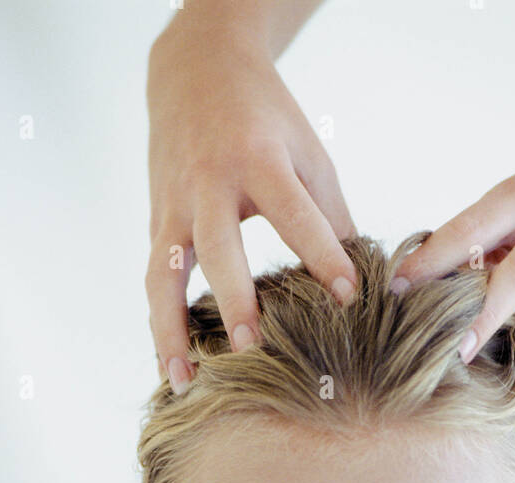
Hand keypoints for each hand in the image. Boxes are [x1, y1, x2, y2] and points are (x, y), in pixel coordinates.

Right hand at [146, 11, 357, 391]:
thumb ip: (330, 217)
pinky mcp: (155, 221)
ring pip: (165, 274)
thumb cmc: (267, 120)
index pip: (295, 214)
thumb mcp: (308, 152)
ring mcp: (173, 204)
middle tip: (251, 350)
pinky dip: (160, 326)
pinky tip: (171, 369)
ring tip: (183, 382)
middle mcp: (209, 182)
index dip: (324, 256)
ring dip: (171, 330)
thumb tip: (359, 288)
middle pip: (220, 247)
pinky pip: (154, 280)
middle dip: (234, 299)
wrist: (195, 69)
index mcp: (259, 159)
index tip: (350, 299)